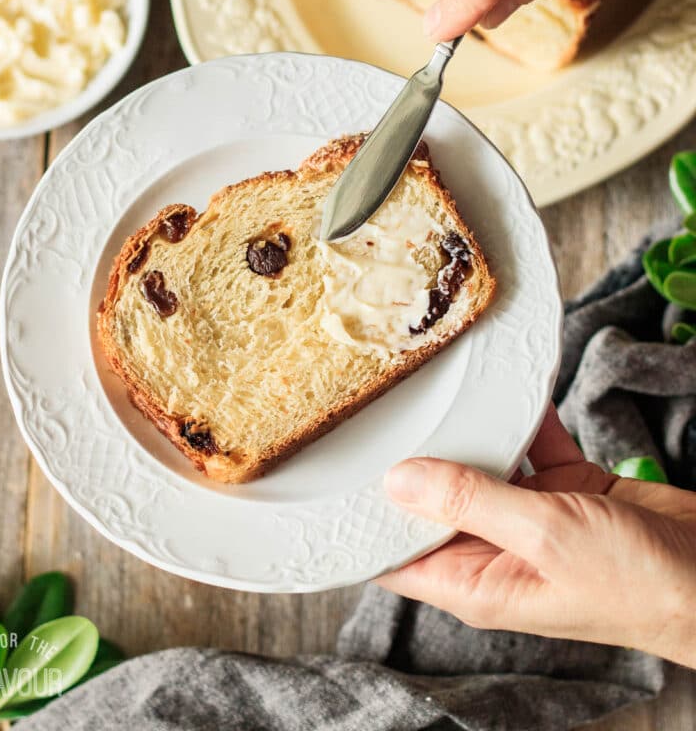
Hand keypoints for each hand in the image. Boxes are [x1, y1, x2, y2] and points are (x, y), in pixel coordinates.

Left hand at [377, 405, 695, 667]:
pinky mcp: (565, 492)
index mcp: (477, 583)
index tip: (332, 472)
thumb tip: (398, 479)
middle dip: (414, 458)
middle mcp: (495, 552)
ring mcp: (530, 521)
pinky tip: (505, 384)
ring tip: (439, 384)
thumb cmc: (635, 582)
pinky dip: (519, 418)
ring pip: (481, 466)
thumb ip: (471, 502)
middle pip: (434, 501)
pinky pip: (529, 446)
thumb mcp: (544, 537)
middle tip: (382, 404)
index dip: (361, 520)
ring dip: (468, 430)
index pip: (395, 556)